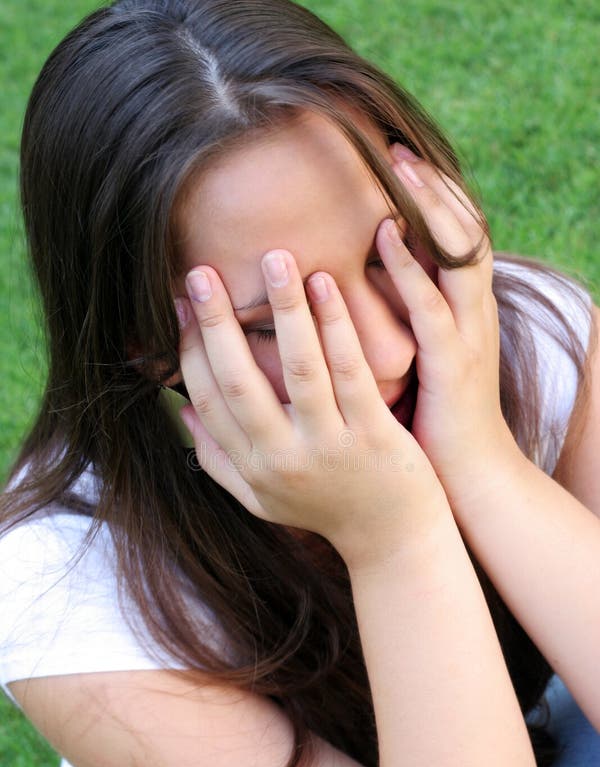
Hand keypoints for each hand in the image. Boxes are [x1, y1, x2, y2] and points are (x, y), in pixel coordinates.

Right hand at [176, 250, 446, 567]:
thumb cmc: (325, 509)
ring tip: (276, 258)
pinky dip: (337, 326)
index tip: (178, 305)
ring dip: (284, 310)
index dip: (189, 350)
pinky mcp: (374, 434)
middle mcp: (282, 459)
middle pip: (239, 381)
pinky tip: (326, 285)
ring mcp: (330, 446)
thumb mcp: (262, 499)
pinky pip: (351, 371)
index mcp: (252, 467)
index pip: (208, 399)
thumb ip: (220, 460)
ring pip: (299, 368)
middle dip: (217, 323)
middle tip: (200, 272)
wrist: (393, 540)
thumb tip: (184, 413)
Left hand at [378, 145, 522, 508]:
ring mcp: (467, 337)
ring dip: (428, 208)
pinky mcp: (454, 366)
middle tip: (396, 145)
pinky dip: (413, 269)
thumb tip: (343, 296)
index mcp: (460, 313)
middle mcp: (471, 315)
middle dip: (433, 186)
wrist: (465, 480)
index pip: (453, 239)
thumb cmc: (426, 424)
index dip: (430, 197)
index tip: (393, 159)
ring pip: (459, 255)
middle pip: (464, 231)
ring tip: (397, 166)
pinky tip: (387, 237)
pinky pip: (435, 307)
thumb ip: (390, 326)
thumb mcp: (411, 362)